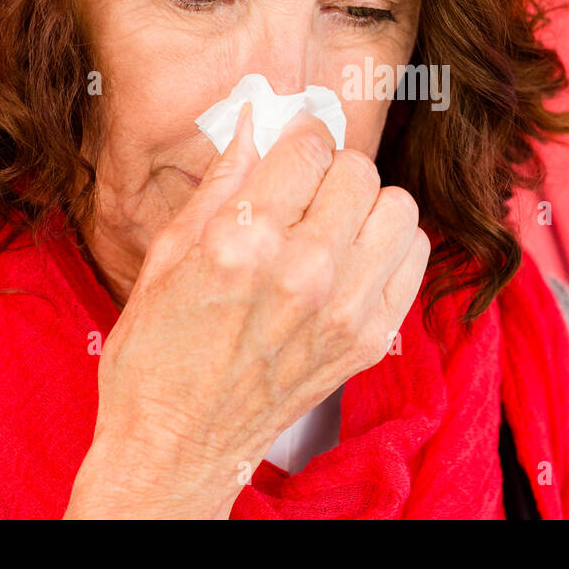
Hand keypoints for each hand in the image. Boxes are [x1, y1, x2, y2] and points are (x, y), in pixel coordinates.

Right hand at [65, 102, 429, 517]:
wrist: (177, 447)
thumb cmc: (156, 355)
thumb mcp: (166, 256)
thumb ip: (220, 182)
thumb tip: (254, 121)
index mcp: (243, 241)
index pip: (309, 145)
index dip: (296, 139)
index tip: (288, 151)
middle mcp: (304, 271)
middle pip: (357, 170)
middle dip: (329, 171)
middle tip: (304, 194)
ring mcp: (345, 310)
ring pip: (398, 208)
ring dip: (366, 207)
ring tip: (332, 227)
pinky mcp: (370, 340)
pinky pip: (412, 258)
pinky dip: (388, 248)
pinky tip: (351, 261)